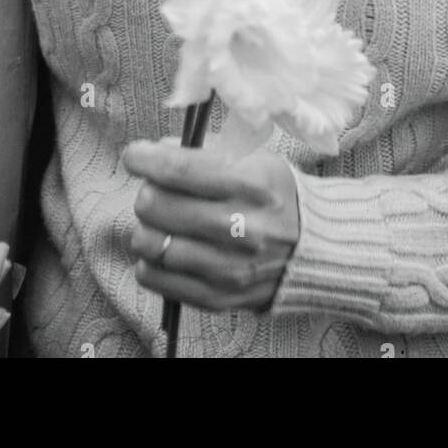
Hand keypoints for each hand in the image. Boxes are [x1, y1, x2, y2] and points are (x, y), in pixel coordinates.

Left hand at [125, 139, 299, 312]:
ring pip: (149, 242)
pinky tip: (165, 248)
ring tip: (162, 222)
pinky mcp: (216, 297)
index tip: (134, 155)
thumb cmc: (276, 195)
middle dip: (147, 191)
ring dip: (147, 227)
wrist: (313, 249)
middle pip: (156, 205)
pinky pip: (154, 278)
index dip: (145, 159)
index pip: (178, 170)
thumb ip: (204, 153)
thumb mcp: (254, 160)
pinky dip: (149, 260)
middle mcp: (238, 228)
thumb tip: (156, 151)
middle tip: (156, 190)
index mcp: (249, 184)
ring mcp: (226, 268)